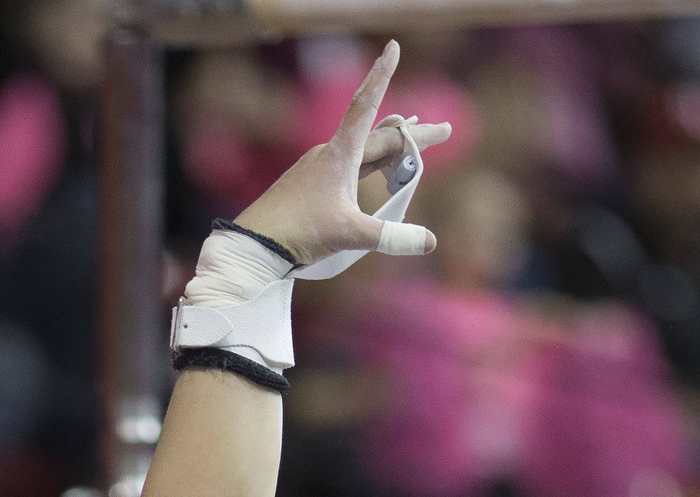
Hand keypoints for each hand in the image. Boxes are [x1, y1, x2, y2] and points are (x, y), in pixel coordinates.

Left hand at [233, 41, 446, 265]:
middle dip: (413, 135)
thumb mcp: (349, 234)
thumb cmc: (298, 232)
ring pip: (363, 152)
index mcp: (339, 153)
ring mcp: (318, 169)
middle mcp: (329, 154)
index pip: (366, 104)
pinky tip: (374, 172)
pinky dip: (370, 166)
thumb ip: (391, 236)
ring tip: (414, 146)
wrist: (253, 245)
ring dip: (392, 149)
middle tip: (446, 130)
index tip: (392, 46)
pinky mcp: (311, 186)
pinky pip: (349, 167)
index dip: (381, 75)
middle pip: (379, 136)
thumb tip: (430, 242)